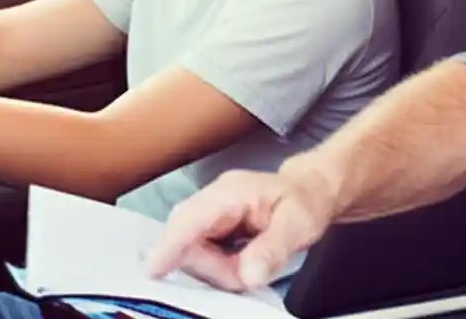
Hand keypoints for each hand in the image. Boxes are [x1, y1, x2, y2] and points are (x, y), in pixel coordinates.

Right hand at [147, 160, 340, 291]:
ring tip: (252, 264)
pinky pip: (201, 251)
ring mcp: (210, 213)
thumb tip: (247, 274)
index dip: (170, 245)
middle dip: (209, 265)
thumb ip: (272, 249)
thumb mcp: (299, 225)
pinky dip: (217, 265)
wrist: (312, 191)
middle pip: (186, 239)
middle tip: (247, 272)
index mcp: (230, 192)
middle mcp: (213, 200)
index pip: (190, 218)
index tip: (154, 270)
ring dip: (216, 268)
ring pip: (192, 249)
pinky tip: (241, 262)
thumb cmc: (306, 201)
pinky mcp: (211, 226)